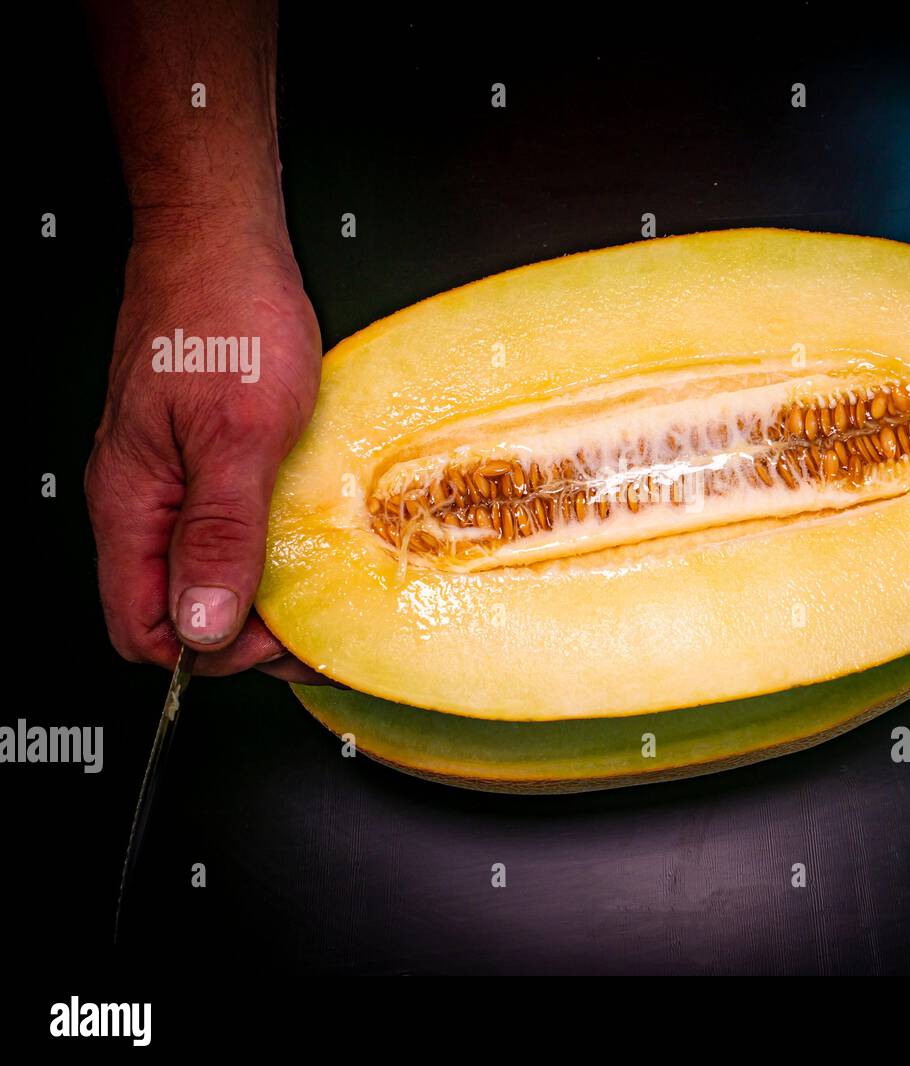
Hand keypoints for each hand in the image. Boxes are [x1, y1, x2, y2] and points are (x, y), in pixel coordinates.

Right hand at [86, 212, 326, 680]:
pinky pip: (222, 528)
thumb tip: (203, 623)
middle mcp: (142, 499)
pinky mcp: (201, 456)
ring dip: (255, 592)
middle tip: (308, 627)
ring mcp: (170, 478)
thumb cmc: (224, 313)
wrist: (224, 242)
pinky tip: (304, 543)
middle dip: (240, 633)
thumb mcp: (238, 433)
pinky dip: (263, 550)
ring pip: (200, 570)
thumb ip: (218, 532)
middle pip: (174, 608)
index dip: (208, 653)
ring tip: (315, 590)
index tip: (276, 642)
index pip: (144, 628)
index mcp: (131, 503)